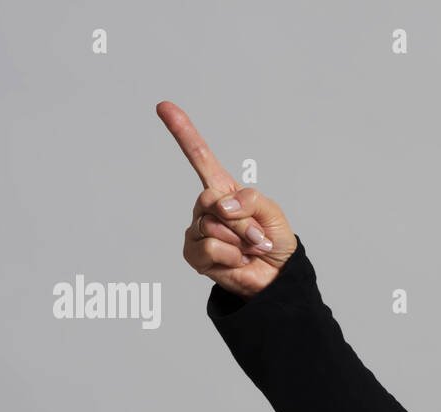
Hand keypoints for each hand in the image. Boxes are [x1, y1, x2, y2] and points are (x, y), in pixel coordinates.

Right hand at [156, 100, 296, 298]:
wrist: (275, 277)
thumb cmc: (273, 241)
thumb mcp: (272, 213)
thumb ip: (251, 200)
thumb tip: (223, 205)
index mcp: (224, 190)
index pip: (199, 157)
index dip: (183, 132)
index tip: (164, 106)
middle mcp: (207, 207)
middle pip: (212, 199)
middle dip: (242, 221)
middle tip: (257, 237)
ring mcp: (197, 230)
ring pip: (213, 226)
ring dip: (240, 241)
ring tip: (248, 250)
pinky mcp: (194, 253)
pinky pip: (210, 248)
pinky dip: (231, 256)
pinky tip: (236, 261)